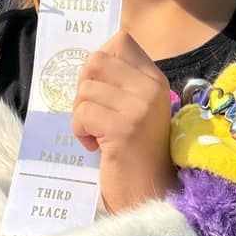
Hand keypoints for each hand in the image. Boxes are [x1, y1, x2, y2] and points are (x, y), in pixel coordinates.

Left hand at [73, 30, 176, 211]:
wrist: (150, 194)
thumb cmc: (136, 153)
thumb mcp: (136, 109)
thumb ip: (120, 83)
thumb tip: (88, 63)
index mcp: (156, 79)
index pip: (120, 41)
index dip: (99, 60)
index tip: (98, 89)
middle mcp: (151, 88)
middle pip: (96, 61)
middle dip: (83, 87)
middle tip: (91, 114)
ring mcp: (139, 107)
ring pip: (85, 89)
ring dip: (80, 114)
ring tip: (95, 134)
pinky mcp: (123, 128)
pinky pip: (83, 114)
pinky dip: (80, 131)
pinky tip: (94, 146)